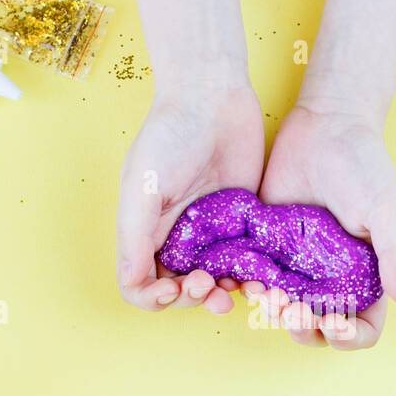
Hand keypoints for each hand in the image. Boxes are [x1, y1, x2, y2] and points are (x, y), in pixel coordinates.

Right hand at [116, 82, 263, 312]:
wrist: (212, 96)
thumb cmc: (168, 137)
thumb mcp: (143, 188)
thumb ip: (135, 238)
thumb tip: (134, 288)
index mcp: (146, 233)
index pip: (143, 288)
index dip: (157, 299)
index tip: (177, 288)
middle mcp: (177, 238)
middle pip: (182, 291)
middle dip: (195, 298)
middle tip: (212, 285)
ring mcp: (212, 232)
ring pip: (218, 282)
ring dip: (225, 294)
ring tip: (239, 289)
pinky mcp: (243, 222)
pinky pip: (247, 261)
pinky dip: (252, 275)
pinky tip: (261, 275)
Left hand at [252, 101, 395, 348]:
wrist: (325, 124)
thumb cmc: (365, 166)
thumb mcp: (385, 210)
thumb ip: (395, 255)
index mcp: (366, 277)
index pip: (362, 327)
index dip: (349, 336)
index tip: (335, 323)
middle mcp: (331, 278)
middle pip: (317, 327)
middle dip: (304, 328)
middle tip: (294, 312)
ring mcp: (297, 265)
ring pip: (283, 310)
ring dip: (274, 314)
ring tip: (268, 296)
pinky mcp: (267, 247)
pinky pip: (256, 279)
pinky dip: (251, 287)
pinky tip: (246, 280)